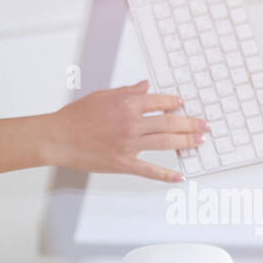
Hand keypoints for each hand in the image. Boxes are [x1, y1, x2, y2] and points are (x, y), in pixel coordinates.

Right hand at [45, 80, 204, 181]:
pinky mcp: (123, 163)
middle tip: (204, 125)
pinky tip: (179, 176)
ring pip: (165, 142)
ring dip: (185, 142)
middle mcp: (131, 124)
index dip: (173, 102)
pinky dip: (165, 174)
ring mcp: (128, 145)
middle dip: (190, 123)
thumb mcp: (101, 96)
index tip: (182, 103)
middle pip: (169, 123)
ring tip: (199, 141)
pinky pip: (149, 170)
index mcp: (126, 105)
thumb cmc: (75, 116)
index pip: (158, 101)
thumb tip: (145, 86)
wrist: (58, 137)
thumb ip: (126, 92)